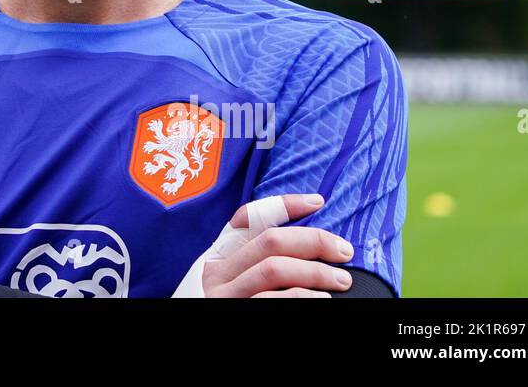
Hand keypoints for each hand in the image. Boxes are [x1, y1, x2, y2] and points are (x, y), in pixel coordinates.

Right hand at [173, 193, 355, 297]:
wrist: (183, 327)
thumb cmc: (229, 304)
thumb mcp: (234, 284)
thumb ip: (254, 264)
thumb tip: (306, 245)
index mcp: (217, 258)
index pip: (247, 218)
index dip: (283, 205)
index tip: (318, 201)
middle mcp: (218, 274)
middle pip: (269, 242)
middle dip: (313, 241)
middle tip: (344, 252)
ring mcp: (225, 296)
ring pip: (274, 270)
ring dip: (315, 272)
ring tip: (341, 281)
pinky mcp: (234, 313)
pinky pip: (274, 301)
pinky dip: (303, 298)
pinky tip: (321, 300)